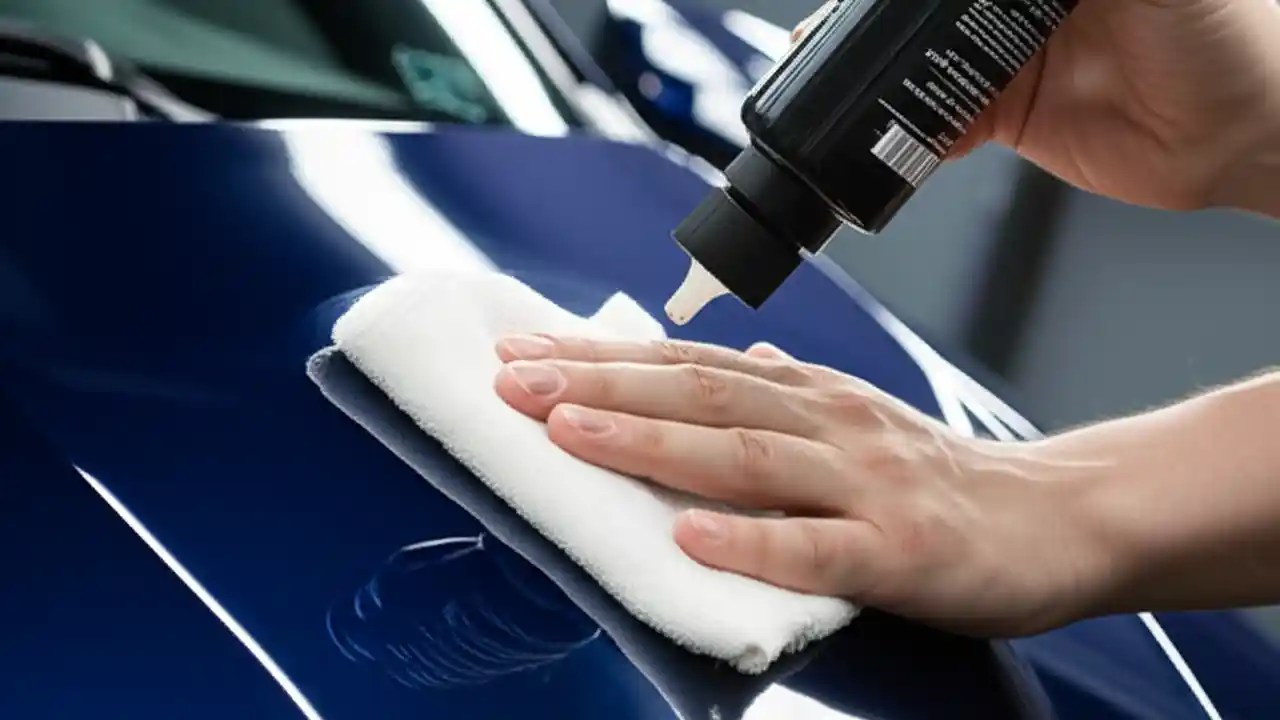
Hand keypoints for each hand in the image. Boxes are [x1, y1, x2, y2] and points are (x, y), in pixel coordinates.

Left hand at [492, 336, 1112, 635]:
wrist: (1058, 516)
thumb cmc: (943, 477)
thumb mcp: (854, 418)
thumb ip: (784, 391)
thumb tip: (723, 356)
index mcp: (810, 393)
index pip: (688, 363)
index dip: (601, 356)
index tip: (523, 348)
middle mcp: (829, 423)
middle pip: (701, 393)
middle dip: (600, 383)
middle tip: (513, 377)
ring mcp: (863, 485)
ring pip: (746, 455)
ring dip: (652, 440)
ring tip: (571, 432)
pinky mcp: (898, 551)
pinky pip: (816, 549)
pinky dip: (751, 542)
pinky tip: (689, 536)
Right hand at [797, 0, 1279, 213]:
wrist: (1244, 134)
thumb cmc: (1230, 32)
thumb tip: (996, 6)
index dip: (894, 1)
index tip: (856, 6)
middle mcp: (1016, 3)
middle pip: (921, 14)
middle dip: (865, 29)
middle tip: (821, 40)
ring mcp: (1006, 58)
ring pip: (915, 63)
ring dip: (867, 79)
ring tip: (821, 85)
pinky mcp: (1005, 117)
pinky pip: (935, 124)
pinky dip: (899, 135)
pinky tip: (870, 136)